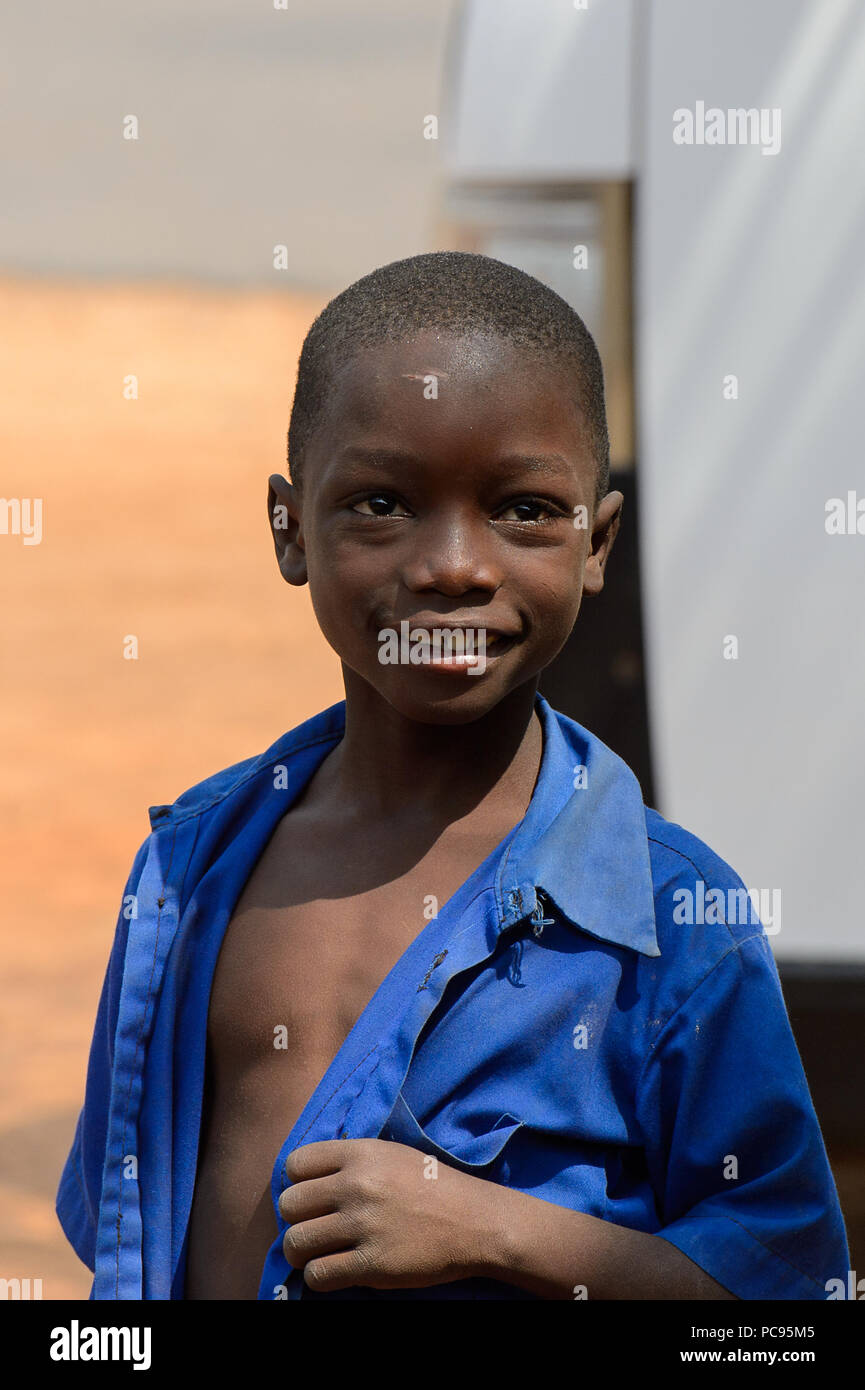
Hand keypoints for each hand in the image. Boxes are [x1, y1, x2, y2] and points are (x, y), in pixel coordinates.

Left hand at [277, 1137, 500, 1291]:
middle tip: (315, 1227)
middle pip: (289, 1204)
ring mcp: (363, 1225)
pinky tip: (335, 1270)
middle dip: (297, 1219)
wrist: (475, 1222)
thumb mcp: (391, 1155)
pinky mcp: (371, 1264)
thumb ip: (352, 1161)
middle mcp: (356, 1185)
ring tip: (318, 1253)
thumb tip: (309, 1176)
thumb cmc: (433, 1185)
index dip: (298, 1182)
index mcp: (360, 1154)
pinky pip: (318, 1275)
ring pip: (296, 1243)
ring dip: (302, 1252)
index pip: (295, 1164)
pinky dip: (319, 1277)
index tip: (313, 1196)